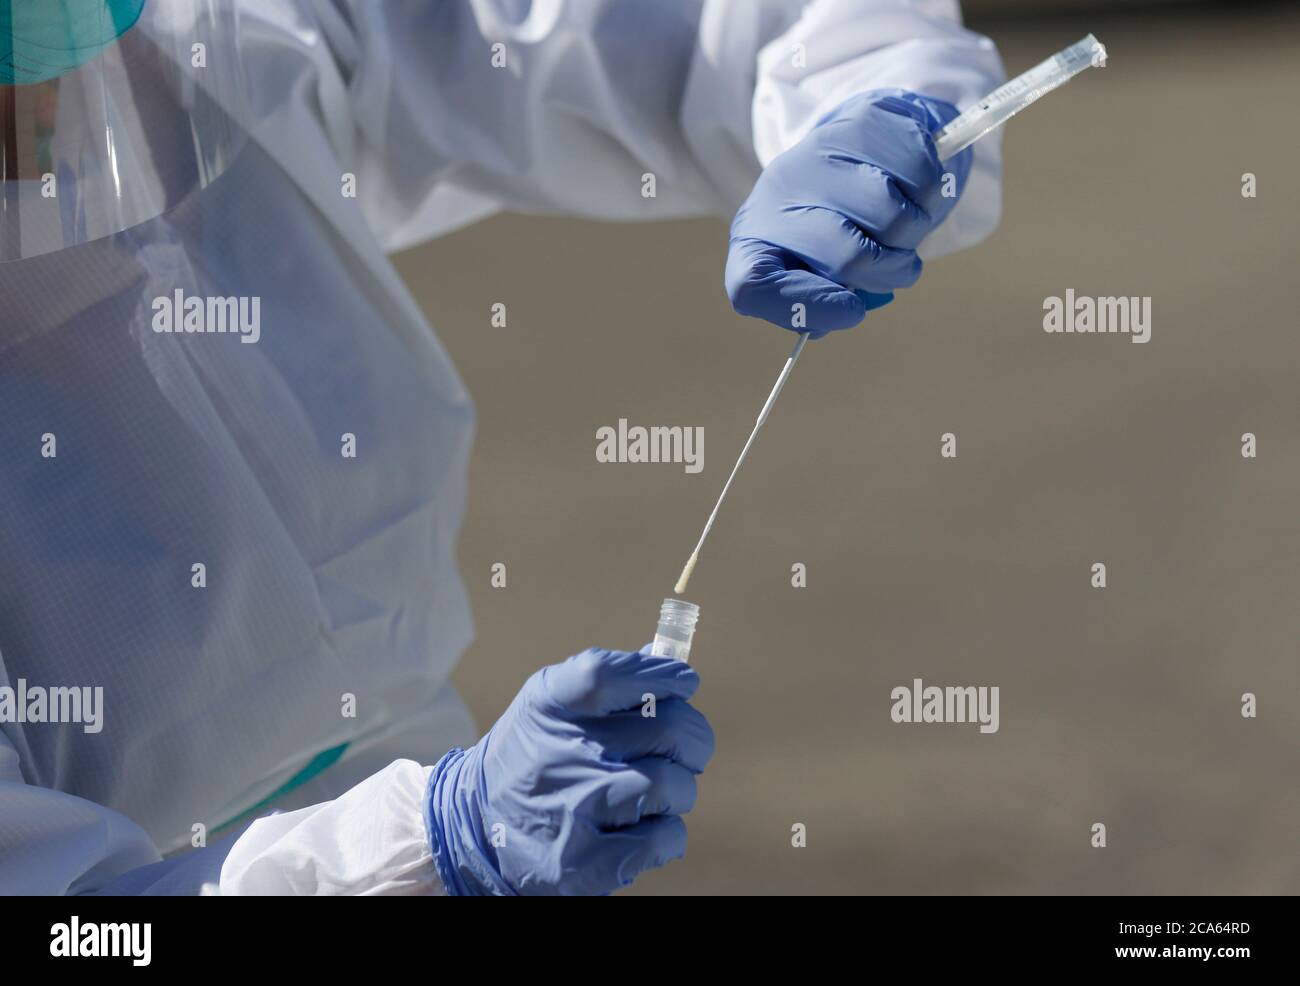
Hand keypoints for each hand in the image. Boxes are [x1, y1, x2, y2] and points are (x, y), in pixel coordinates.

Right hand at [425, 648, 714, 894]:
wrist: (476, 829)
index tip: (683, 681)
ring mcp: (574, 812)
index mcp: (549, 706)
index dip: (660, 674)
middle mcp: (560, 755)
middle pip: (666, 729)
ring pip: (674, 786)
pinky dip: (668, 831)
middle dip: (692, 736)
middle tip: (684, 744)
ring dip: (680, 787)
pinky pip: (666, 838)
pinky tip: (643, 824)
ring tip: (656, 790)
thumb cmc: (533, 756)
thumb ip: (607, 682)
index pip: (611, 675)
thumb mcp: (550, 705)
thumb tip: (668, 661)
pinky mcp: (584, 865)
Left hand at [726, 89, 971, 337]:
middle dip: (885, 272)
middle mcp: (777, 193)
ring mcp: (819, 153)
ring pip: (891, 220)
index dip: (807, 306)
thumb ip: (823, 298)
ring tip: (904, 230)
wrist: (853, 148)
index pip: (754, 284)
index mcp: (754, 239)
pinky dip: (930, 198)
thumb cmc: (831, 226)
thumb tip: (849, 308)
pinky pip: (921, 181)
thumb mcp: (814, 266)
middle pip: (846, 256)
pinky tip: (913, 193)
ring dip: (912, 237)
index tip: (852, 311)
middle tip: (898, 270)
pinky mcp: (865, 125)